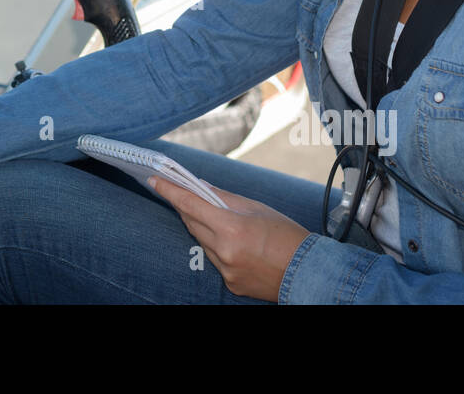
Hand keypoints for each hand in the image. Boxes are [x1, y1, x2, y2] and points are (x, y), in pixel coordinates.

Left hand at [148, 176, 309, 302]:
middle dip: (187, 207)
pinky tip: (231, 242)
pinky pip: (214, 259)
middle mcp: (224, 251)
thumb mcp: (257, 209)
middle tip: (181, 192)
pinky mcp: (230, 284)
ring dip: (203, 227)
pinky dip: (217, 247)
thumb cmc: (287, 235)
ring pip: (202, 242)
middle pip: (192, 223)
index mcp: (231, 228)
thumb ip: (225, 199)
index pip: (190, 205)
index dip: (170, 191)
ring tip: (216, 218)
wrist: (308, 273)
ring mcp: (225, 270)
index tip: (155, 180)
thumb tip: (201, 186)